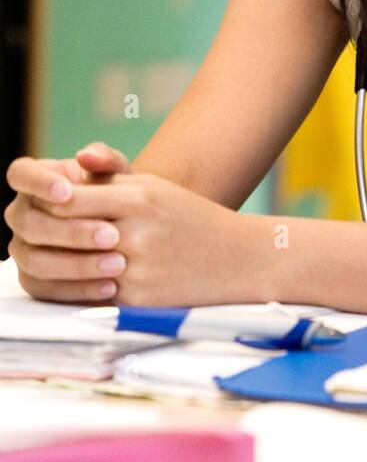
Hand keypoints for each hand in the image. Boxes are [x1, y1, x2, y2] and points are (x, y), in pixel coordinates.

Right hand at [5, 143, 132, 302]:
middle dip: (71, 231)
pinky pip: (46, 289)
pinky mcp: (34, 279)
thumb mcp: (119, 174)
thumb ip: (107, 160)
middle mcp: (22, 214)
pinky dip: (78, 289)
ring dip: (77, 264)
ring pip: (36, 260)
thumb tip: (86, 155)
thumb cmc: (117, 194)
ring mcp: (24, 248)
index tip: (68, 193)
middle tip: (111, 235)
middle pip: (30, 224)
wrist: (128, 228)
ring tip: (116, 263)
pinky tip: (109, 286)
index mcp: (35, 181)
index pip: (21, 174)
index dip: (39, 183)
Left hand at [31, 172, 269, 306]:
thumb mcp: (155, 187)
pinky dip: (81, 286)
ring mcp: (135, 270)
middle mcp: (135, 233)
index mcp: (138, 199)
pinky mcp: (136, 300)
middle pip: (66, 233)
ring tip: (51, 255)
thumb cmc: (190, 218)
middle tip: (36, 231)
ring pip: (74, 267)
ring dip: (59, 261)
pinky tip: (76, 279)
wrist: (236, 260)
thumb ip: (112, 175)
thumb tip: (75, 162)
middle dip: (47, 232)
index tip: (43, 203)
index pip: (70, 199)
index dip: (48, 201)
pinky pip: (92, 293)